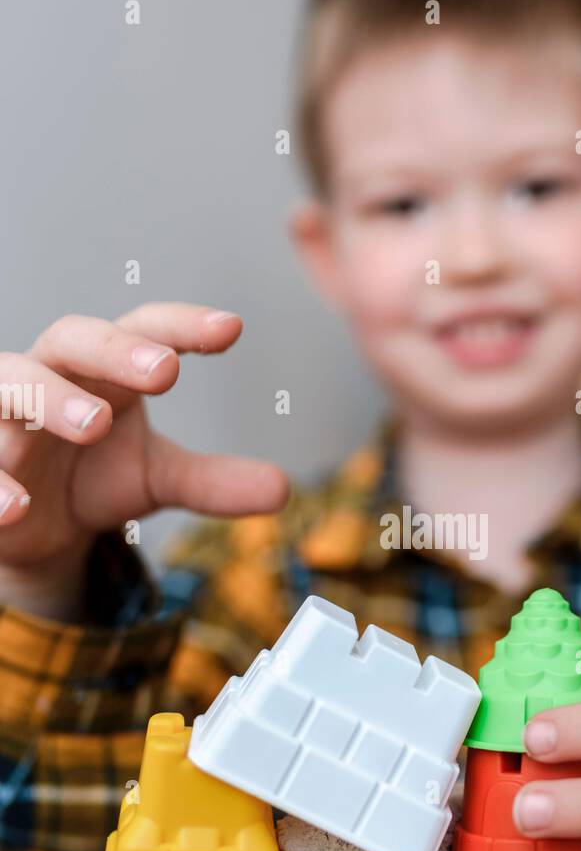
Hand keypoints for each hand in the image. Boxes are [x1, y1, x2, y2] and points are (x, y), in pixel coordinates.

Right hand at [0, 303, 289, 609]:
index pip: (144, 330)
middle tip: (166, 371)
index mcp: (103, 369)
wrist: (30, 526)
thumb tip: (283, 489)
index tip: (231, 328)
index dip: (183, 324)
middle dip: (117, 351)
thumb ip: (214, 481)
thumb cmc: (93, 476)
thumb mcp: (159, 479)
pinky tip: (21, 507)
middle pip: (73, 339)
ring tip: (97, 422)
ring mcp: (3, 415)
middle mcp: (50, 375)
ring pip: (11, 385)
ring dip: (51, 398)